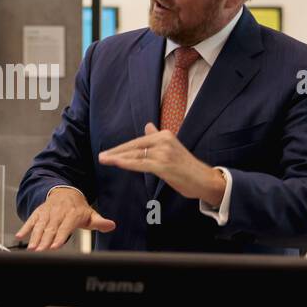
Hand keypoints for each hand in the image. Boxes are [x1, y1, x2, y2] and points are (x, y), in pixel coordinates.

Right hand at [15, 187, 115, 250]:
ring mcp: (48, 212)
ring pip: (40, 225)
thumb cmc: (79, 208)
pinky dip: (24, 227)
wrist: (65, 191)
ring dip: (34, 237)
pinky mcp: (39, 212)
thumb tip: (111, 225)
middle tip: (39, 252)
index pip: (65, 227)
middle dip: (44, 240)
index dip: (60, 237)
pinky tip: (19, 236)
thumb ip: (100, 222)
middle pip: (51, 228)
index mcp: (72, 213)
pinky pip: (31, 220)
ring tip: (31, 248)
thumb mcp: (91, 214)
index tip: (54, 247)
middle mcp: (58, 212)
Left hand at [98, 122, 227, 203]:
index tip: (110, 152)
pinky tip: (117, 163)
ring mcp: (164, 153)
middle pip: (134, 146)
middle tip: (102, 156)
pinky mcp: (164, 165)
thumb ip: (158, 137)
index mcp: (165, 135)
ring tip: (105, 160)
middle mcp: (164, 140)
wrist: (205, 180)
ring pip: (136, 155)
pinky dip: (127, 163)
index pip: (139, 141)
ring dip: (118, 158)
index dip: (122, 147)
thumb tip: (148, 126)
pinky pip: (141, 164)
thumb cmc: (187, 167)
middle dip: (116, 152)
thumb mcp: (172, 148)